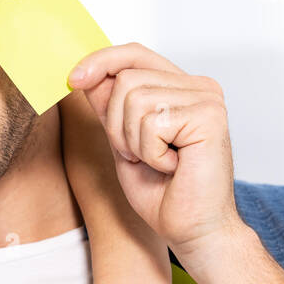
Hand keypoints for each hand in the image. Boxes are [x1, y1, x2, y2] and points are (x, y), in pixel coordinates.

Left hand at [68, 43, 243, 261]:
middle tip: (139, 155)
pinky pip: (152, 122)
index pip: (134, 54)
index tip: (73, 79)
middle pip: (126, 78)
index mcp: (180, 86)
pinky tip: (173, 167)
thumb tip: (85, 72)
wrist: (191, 229)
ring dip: (134, 141)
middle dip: (116, 123)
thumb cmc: (162, 191)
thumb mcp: (122, 140)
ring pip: (135, 99)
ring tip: (159, 161)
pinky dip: (151, 153)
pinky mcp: (210, 116)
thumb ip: (110, 105)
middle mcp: (198, 86)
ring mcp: (207, 98)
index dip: (100, 62)